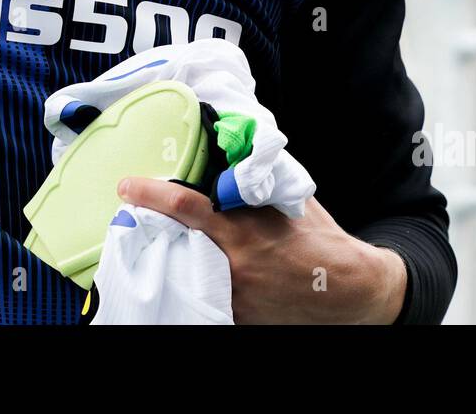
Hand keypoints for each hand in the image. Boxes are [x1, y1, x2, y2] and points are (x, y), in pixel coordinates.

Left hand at [117, 176, 407, 322]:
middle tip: (139, 218)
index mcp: (240, 230)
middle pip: (173, 243)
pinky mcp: (237, 316)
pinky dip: (197, 282)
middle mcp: (230, 264)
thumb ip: (251, 185)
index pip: (184, 206)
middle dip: (153, 230)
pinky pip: (206, 295)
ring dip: (174, 257)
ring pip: (186, 272)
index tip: (127, 185)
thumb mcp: (286, 201)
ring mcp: (231, 295)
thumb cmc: (319, 239)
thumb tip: (225, 159)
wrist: (348, 290)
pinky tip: (196, 272)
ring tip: (167, 244)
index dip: (150, 193)